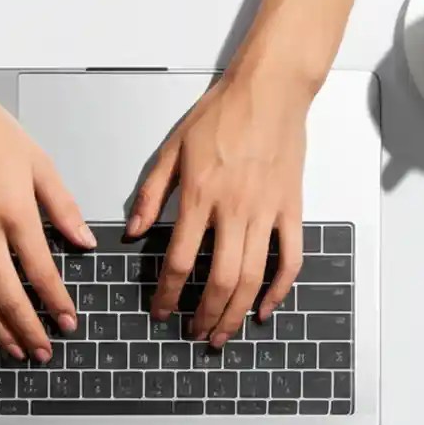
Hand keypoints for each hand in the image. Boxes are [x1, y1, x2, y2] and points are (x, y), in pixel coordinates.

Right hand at [0, 64, 95, 360]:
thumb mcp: (40, 163)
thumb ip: (63, 207)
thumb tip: (84, 242)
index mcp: (15, 212)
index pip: (40, 271)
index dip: (57, 302)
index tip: (69, 323)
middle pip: (7, 295)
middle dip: (28, 329)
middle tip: (43, 351)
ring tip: (13, 348)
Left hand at [126, 72, 309, 346]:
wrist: (269, 90)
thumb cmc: (220, 114)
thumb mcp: (172, 149)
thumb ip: (150, 193)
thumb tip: (132, 233)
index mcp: (200, 195)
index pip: (180, 259)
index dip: (169, 293)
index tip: (161, 311)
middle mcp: (234, 209)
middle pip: (220, 279)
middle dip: (205, 315)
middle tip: (194, 334)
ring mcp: (267, 211)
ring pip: (254, 276)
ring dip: (237, 312)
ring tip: (223, 333)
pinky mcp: (291, 209)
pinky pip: (290, 258)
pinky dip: (279, 289)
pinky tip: (265, 308)